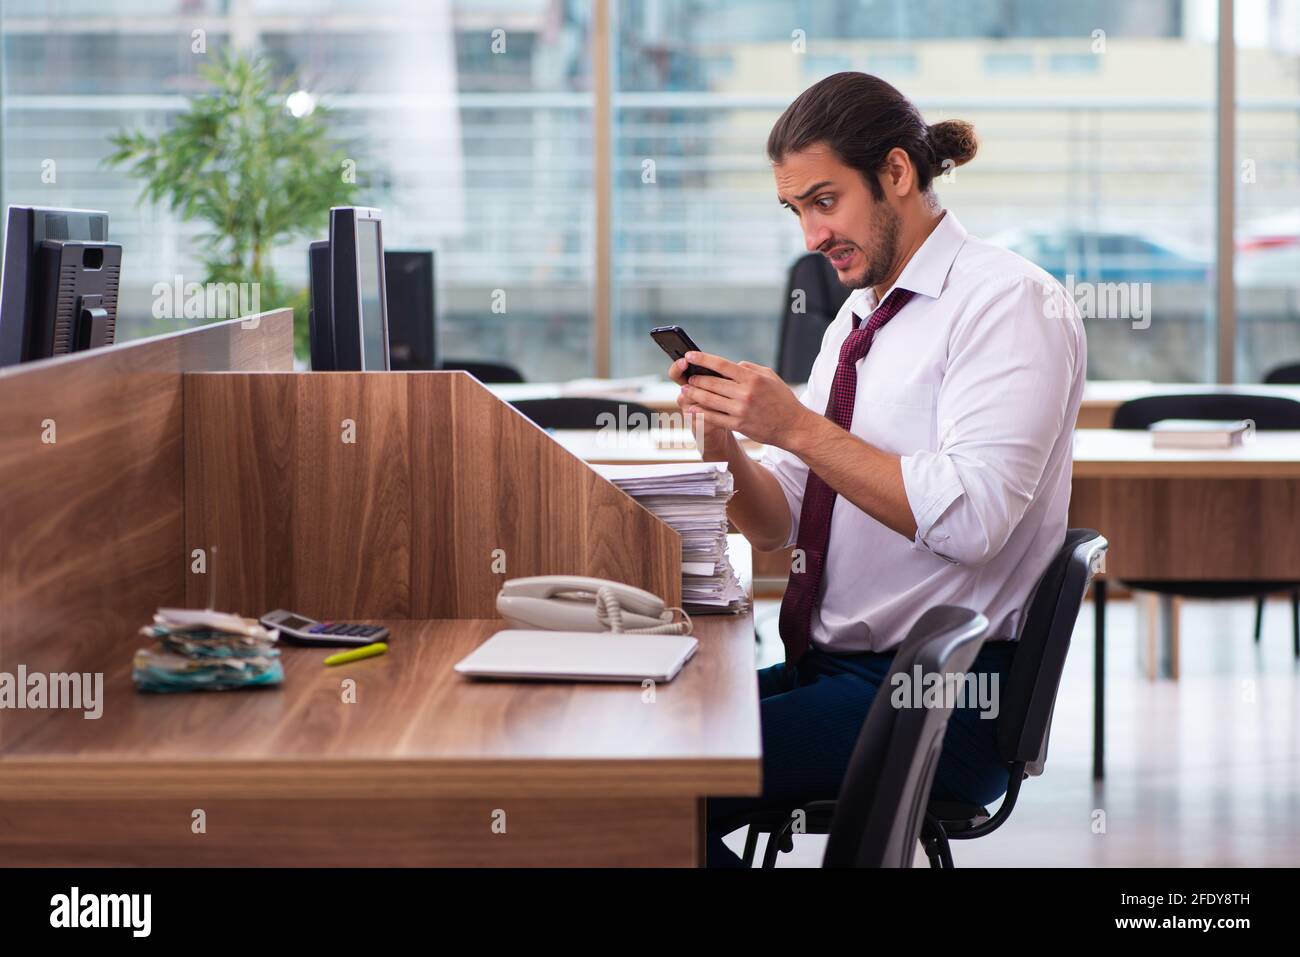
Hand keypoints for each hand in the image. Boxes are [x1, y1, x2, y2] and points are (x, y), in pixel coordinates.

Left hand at [677, 351, 812, 448]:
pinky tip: (691, 408)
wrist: (793, 426)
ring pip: (709, 400)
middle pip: (712, 383)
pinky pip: (714, 418)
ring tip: (685, 390)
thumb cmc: (782, 399)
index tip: (690, 355)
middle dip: (696, 379)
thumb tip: (732, 364)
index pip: (722, 365)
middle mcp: (745, 393)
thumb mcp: (770, 377)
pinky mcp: (738, 425)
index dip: (703, 359)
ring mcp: (741, 410)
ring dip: (694, 394)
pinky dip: (700, 412)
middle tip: (687, 377)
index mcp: (752, 378)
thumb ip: (749, 368)